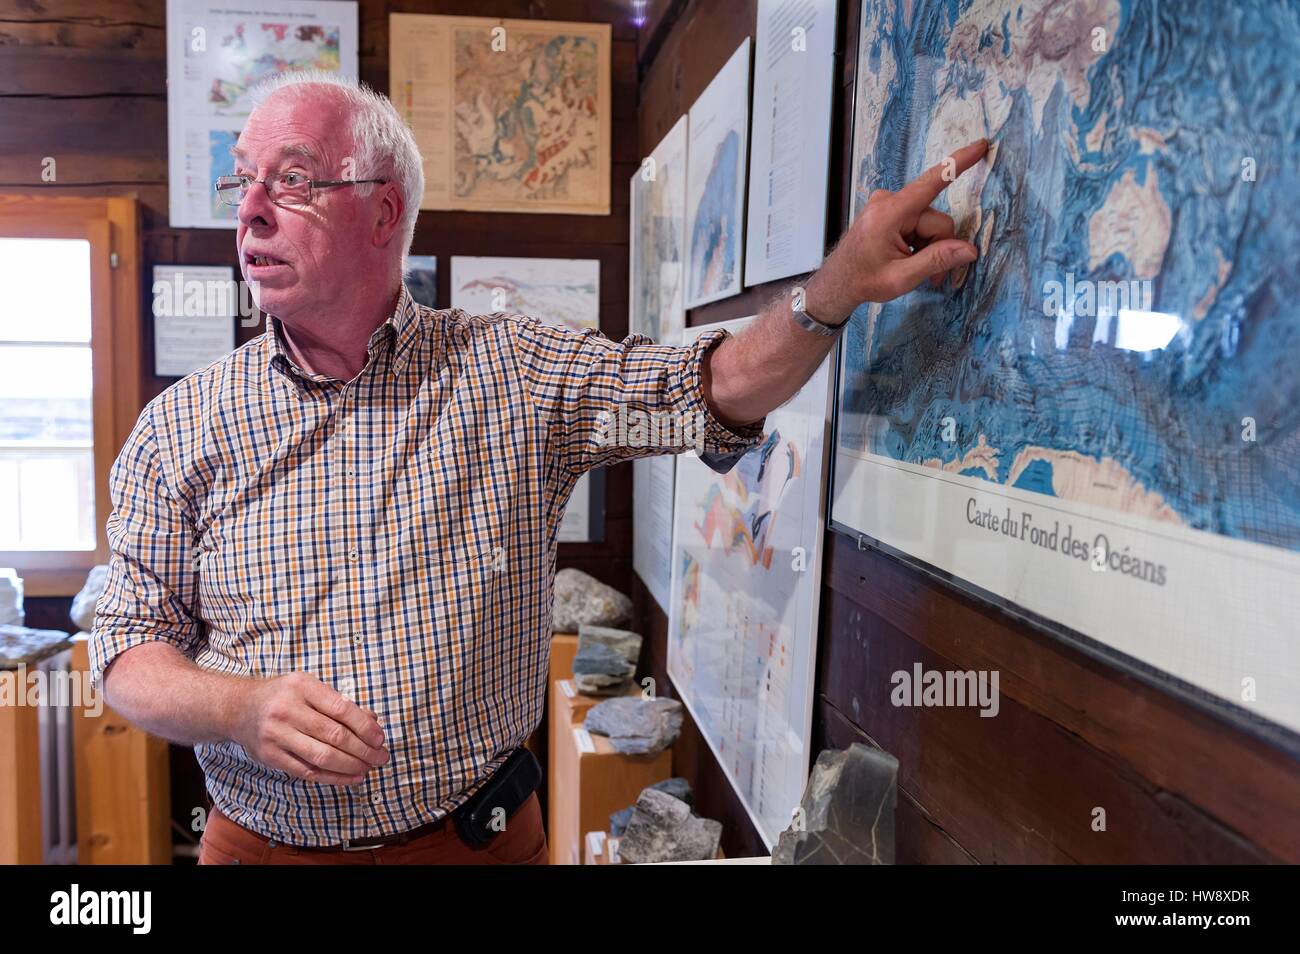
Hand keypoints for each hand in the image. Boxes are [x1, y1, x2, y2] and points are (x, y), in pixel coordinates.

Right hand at [228, 671, 388, 785]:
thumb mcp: (309, 688)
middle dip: (363, 750)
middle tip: (381, 757)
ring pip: (322, 756)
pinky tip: (351, 777)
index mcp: (301, 687)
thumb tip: (372, 721)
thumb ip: (339, 703)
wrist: (239, 708)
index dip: (365, 726)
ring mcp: (276, 734)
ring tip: (369, 768)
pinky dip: (333, 776)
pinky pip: (307, 771)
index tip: (380, 738)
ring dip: (351, 765)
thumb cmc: (283, 696)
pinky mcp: (270, 756)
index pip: (341, 709)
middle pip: (334, 735)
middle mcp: (287, 710)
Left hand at [806, 138, 988, 320]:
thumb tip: (969, 249)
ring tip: (913, 267)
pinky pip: (919, 221)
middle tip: (930, 275)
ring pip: (930, 222)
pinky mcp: (890, 208)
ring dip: (929, 246)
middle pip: (936, 219)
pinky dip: (920, 241)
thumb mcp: (902, 278)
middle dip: (938, 245)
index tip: (980, 145)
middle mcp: (888, 202)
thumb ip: (936, 261)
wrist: (839, 282)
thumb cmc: (864, 281)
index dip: (959, 163)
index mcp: (888, 214)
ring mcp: (887, 203)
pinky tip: (909, 257)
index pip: (931, 183)